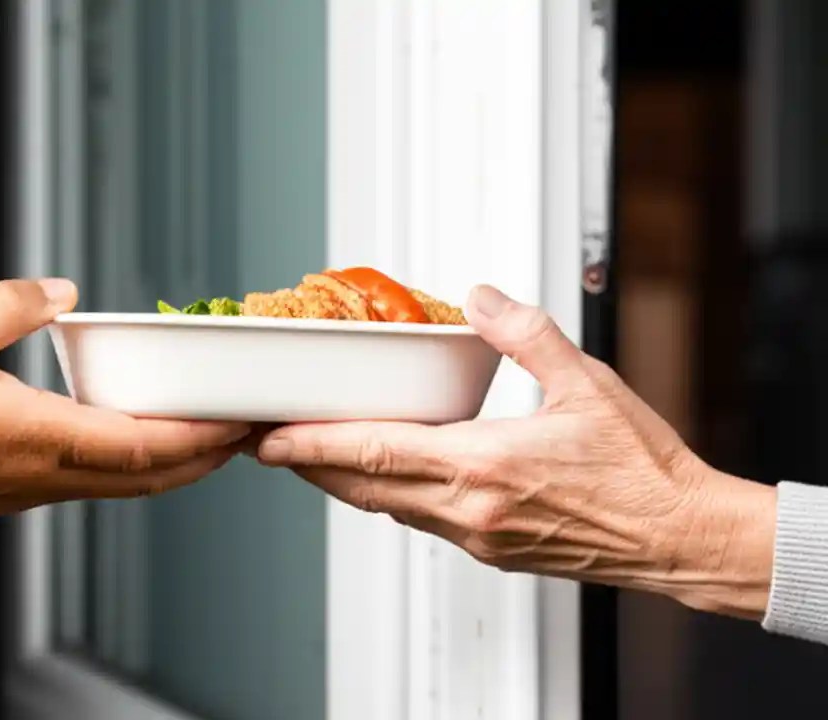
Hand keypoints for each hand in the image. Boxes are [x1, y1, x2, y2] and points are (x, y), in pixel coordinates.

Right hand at [0, 278, 248, 516]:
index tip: (241, 421)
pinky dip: (123, 467)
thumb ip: (10, 307)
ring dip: (164, 466)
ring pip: (114, 487)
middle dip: (200, 458)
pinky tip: (119, 442)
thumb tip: (63, 292)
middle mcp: (38, 476)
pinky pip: (83, 485)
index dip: (199, 437)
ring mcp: (19, 493)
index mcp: (35, 438)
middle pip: (143, 479)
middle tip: (241, 433)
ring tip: (198, 439)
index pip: (142, 446)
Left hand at [257, 286, 774, 618]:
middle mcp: (469, 509)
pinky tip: (385, 475)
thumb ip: (525, 334)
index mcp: (483, 465)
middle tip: (270, 441)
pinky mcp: (491, 552)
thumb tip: (480, 298)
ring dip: (345, 481)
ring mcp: (476, 537)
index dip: (312, 445)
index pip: (374, 452)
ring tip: (313, 454)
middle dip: (310, 464)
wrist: (680, 537)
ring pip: (387, 508)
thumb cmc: (641, 468)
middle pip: (363, 487)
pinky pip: (420, 522)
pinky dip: (389, 496)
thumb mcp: (586, 382)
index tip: (269, 436)